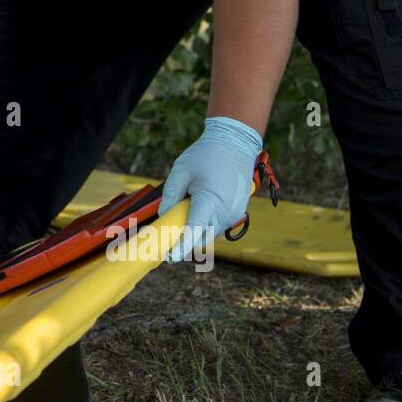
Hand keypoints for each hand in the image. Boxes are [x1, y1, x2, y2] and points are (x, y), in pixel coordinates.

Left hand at [157, 116, 261, 262]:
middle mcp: (225, 212)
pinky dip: (207, 222)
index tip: (171, 257)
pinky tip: (200, 206)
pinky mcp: (238, 212)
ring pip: (211, 233)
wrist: (235, 143)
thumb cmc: (206, 155)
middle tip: (169, 236)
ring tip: (187, 209)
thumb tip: (164, 215)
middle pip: (202, 238)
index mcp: (210, 201)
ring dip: (198, 230)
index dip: (182, 247)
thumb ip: (170, 195)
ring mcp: (234, 213)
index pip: (194, 231)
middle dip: (187, 240)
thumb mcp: (181, 171)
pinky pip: (219, 225)